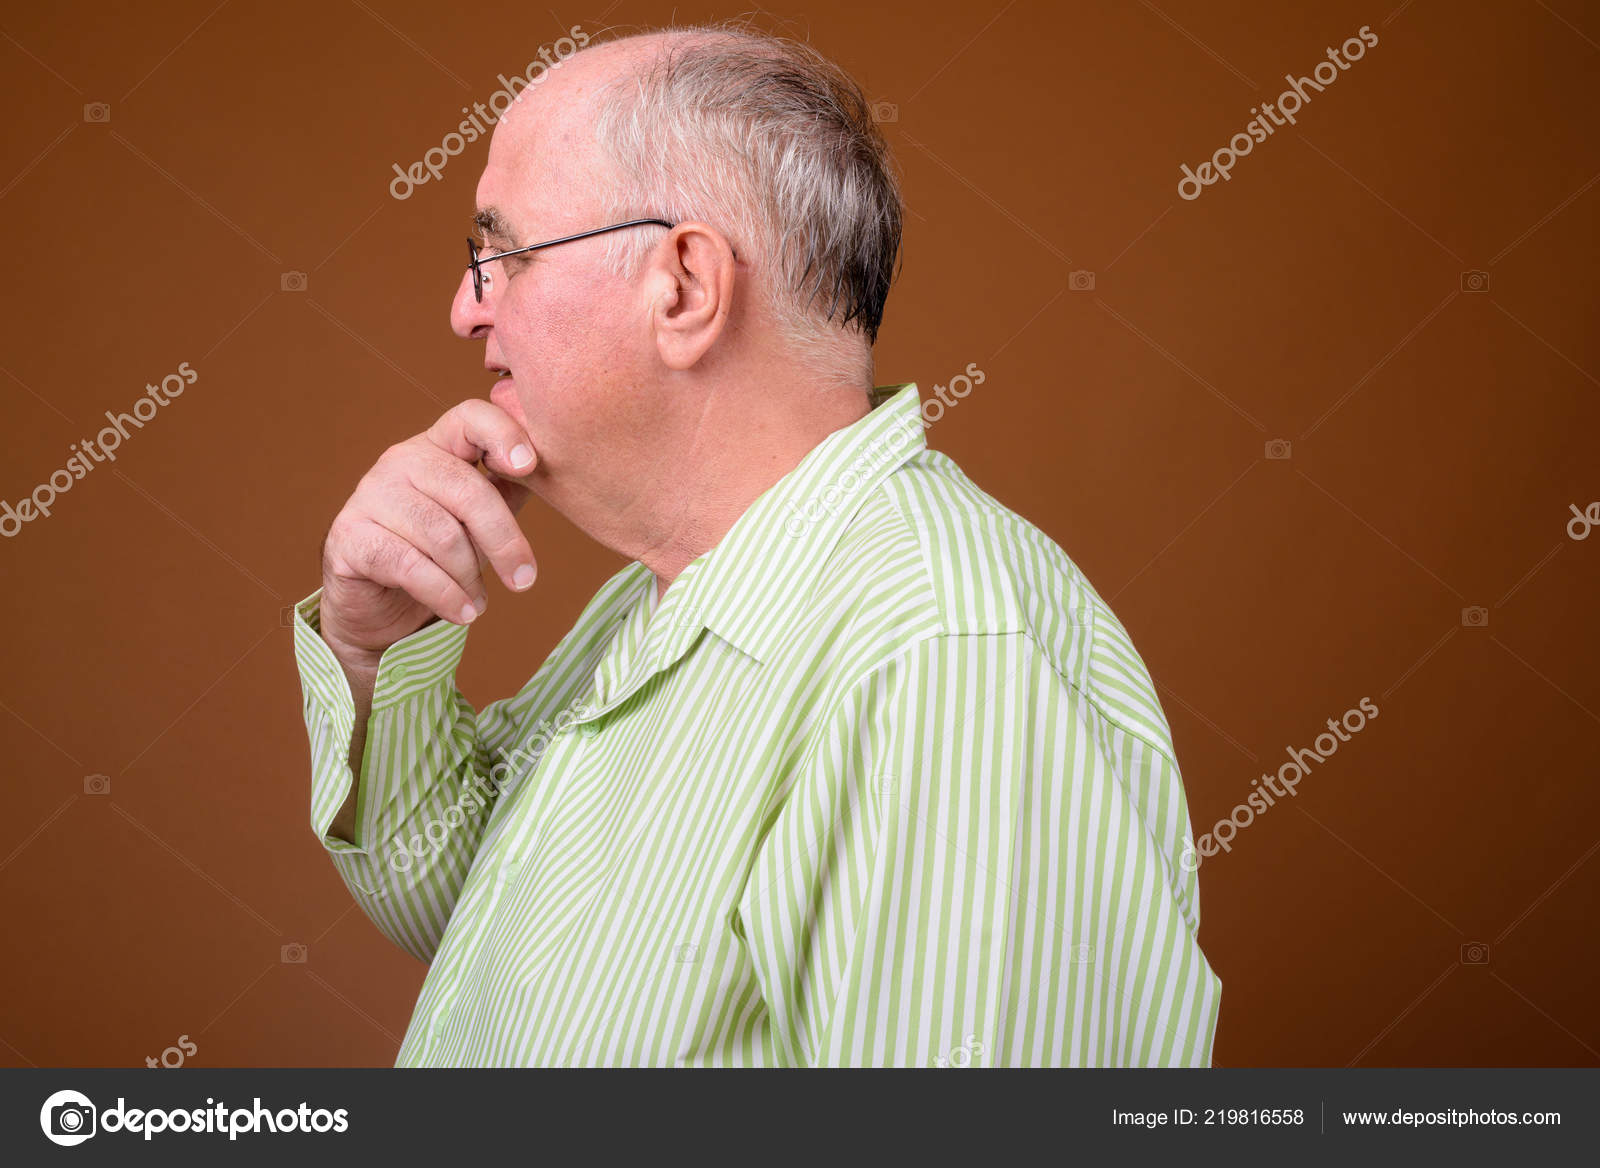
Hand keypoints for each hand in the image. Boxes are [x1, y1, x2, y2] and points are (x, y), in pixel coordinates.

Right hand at [318, 400, 538, 663]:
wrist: (375, 607)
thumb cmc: (435, 555)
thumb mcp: (477, 523)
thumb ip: (506, 494)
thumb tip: (553, 475)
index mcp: (437, 446)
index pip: (470, 417)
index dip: (503, 433)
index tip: (529, 466)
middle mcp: (400, 461)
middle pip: (467, 490)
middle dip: (504, 540)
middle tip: (524, 580)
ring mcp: (369, 495)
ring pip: (442, 535)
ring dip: (470, 577)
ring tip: (478, 601)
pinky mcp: (350, 537)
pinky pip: (411, 566)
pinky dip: (446, 595)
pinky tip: (463, 613)